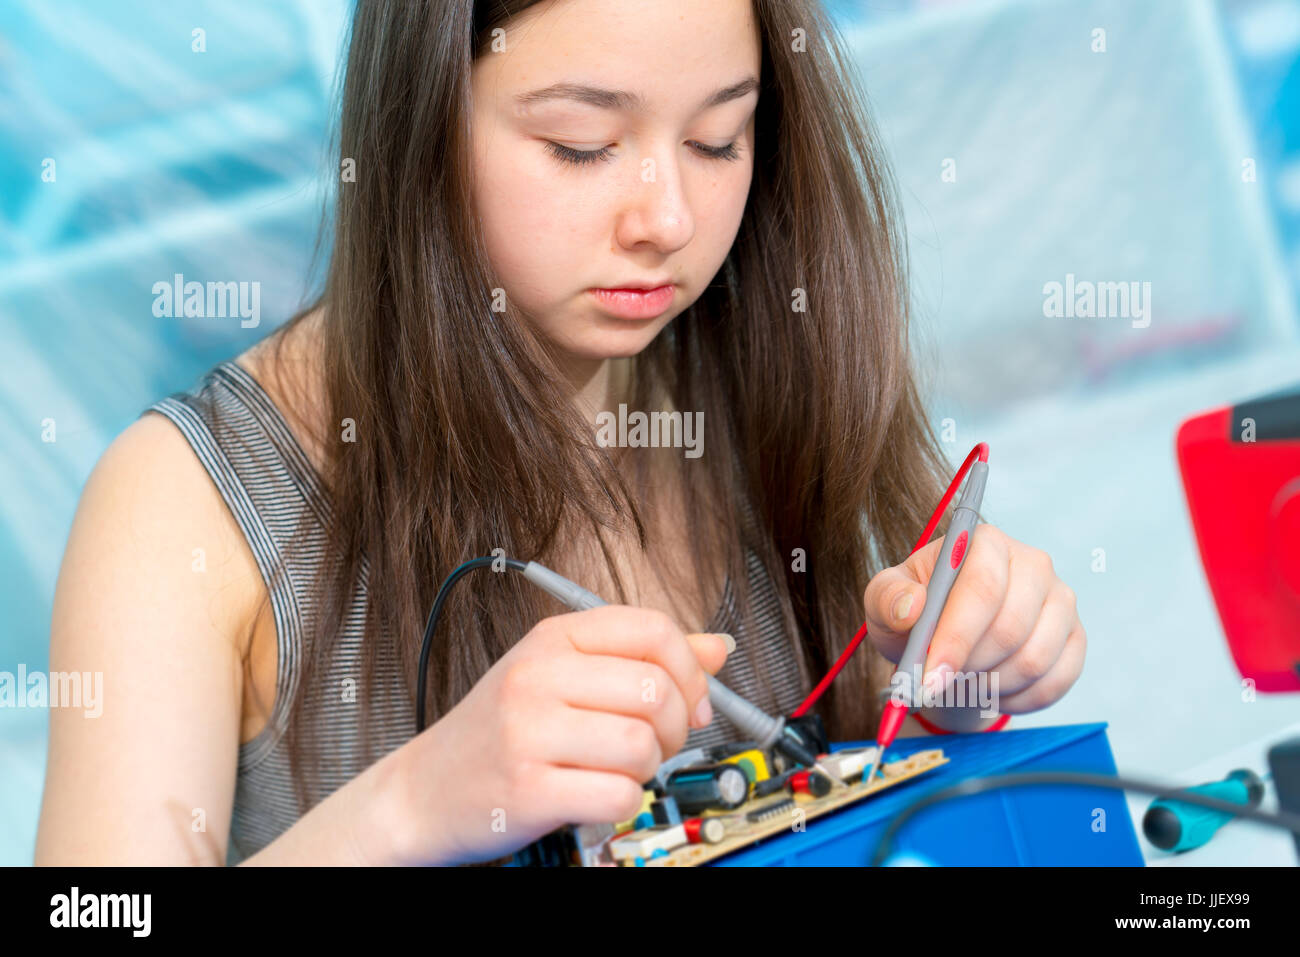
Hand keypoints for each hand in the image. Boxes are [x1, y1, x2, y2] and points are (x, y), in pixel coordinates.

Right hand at [389, 605, 731, 864]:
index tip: (690, 699)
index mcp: (553, 639)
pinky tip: (596, 795)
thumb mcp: (563, 675)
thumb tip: (717, 647)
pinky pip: (619, 794)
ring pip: (643, 744)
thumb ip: (639, 658)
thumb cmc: (499, 731)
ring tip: (617, 769)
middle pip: (656, 690)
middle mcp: (538, 676)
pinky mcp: (529, 788)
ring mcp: (529, 732)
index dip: (690, 669)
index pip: (653, 630)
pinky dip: (622, 802)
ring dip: (646, 768)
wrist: (424, 790)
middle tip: (652, 744)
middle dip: (674, 727)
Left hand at [863, 524, 1084, 717]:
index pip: (982, 589)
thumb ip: (889, 599)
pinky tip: (990, 691)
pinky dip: (1017, 700)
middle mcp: (1032, 563)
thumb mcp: (884, 602)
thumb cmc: (915, 614)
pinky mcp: (1075, 637)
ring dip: (990, 686)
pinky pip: (1055, 681)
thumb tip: (911, 606)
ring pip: (1034, 659)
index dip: (956, 637)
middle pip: (1011, 627)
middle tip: (940, 683)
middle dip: (969, 666)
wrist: (944, 639)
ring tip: (961, 683)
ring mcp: (1060, 600)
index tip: (930, 676)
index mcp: (985, 542)